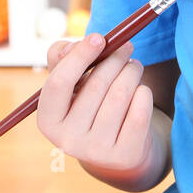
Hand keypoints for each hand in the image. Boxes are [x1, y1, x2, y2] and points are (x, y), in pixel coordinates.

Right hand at [37, 34, 154, 175]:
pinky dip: (144, 92)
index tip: (99, 37)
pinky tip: (140, 92)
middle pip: (96, 85)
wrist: (118, 148)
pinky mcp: (125, 155)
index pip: (59, 83)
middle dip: (115, 58)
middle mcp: (68, 141)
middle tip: (126, 48)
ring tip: (134, 67)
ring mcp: (97, 152)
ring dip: (132, 71)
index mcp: (48, 121)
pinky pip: (140, 109)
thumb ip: (63, 59)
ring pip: (121, 94)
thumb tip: (73, 47)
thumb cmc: (90, 105)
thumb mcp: (71, 84)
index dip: (79, 57)